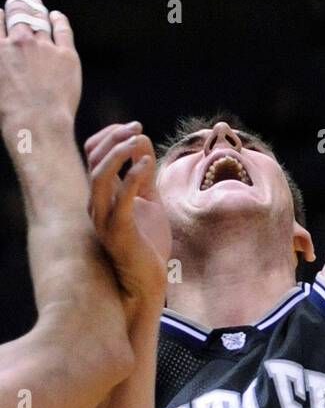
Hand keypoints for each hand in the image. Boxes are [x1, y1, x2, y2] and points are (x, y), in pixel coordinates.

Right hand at [0, 0, 80, 142]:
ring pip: (40, 18)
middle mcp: (19, 42)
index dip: (0, 14)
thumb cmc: (10, 114)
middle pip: (18, 12)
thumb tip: (3, 50)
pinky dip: (58, 20)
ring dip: (37, 6)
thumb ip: (2, 61)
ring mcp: (44, 47)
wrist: (37, 124)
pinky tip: (56, 15)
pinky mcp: (66, 54)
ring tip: (35, 0)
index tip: (1, 9)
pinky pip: (63, 30)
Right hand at [85, 123, 171, 309]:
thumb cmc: (147, 241)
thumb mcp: (148, 198)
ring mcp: (104, 218)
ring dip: (119, 153)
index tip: (135, 127)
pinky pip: (120, 199)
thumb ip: (143, 173)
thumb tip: (141, 141)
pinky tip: (147, 163)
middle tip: (138, 128)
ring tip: (139, 140)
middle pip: (93, 160)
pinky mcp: (118, 231)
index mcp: (101, 195)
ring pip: (98, 176)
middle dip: (114, 138)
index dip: (109, 135)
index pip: (92, 155)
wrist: (149, 279)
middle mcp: (96, 204)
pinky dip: (132, 176)